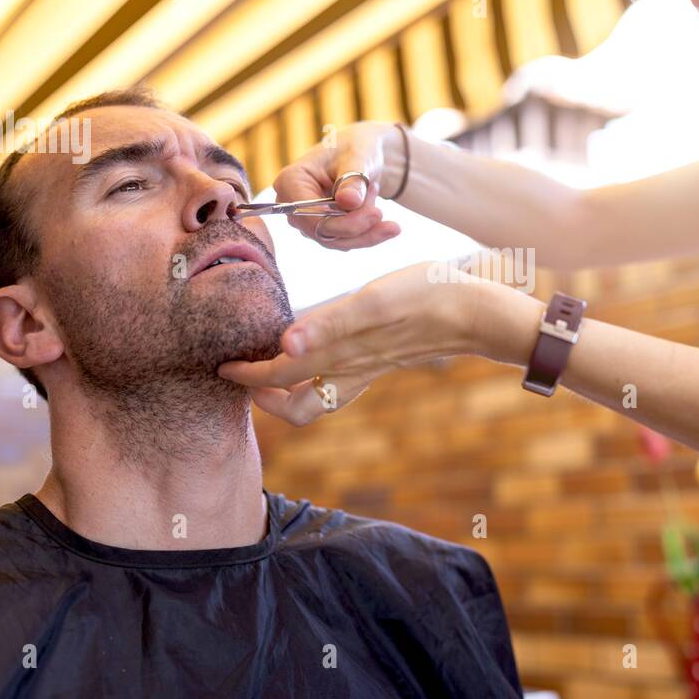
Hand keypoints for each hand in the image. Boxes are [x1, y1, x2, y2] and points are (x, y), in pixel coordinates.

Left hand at [218, 262, 494, 425]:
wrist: (477, 311)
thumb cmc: (427, 298)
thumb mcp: (375, 302)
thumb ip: (328, 325)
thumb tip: (283, 345)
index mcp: (343, 355)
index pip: (281, 373)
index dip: (248, 374)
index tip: (222, 368)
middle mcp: (352, 368)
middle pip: (297, 401)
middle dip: (262, 390)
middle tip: (237, 372)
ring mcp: (369, 367)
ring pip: (318, 398)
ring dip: (289, 390)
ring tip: (269, 369)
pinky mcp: (384, 358)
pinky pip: (340, 381)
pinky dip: (316, 376)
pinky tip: (316, 353)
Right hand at [270, 121, 405, 250]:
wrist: (364, 155)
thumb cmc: (357, 148)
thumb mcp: (358, 158)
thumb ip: (353, 180)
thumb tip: (348, 202)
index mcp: (290, 181)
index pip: (312, 217)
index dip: (345, 223)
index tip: (378, 214)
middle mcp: (291, 204)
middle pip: (324, 233)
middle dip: (360, 227)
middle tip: (386, 212)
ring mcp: (304, 218)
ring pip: (338, 241)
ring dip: (367, 228)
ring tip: (377, 194)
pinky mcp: (320, 228)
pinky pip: (345, 241)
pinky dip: (368, 232)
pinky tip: (379, 211)